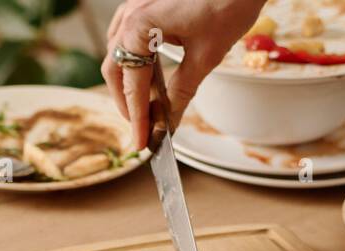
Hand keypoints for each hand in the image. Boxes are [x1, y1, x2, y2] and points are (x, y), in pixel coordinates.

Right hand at [102, 0, 265, 149]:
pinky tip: (151, 73)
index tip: (142, 142)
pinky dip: (136, 59)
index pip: (133, 84)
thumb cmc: (229, 2)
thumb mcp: (206, 55)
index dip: (137, 118)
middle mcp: (130, 14)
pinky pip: (129, 36)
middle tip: (142, 127)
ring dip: (130, 81)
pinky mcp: (146, 2)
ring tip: (148, 105)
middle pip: (115, 69)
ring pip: (119, 52)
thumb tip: (169, 122)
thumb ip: (181, 91)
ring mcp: (135, 5)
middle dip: (127, 101)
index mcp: (139, 26)